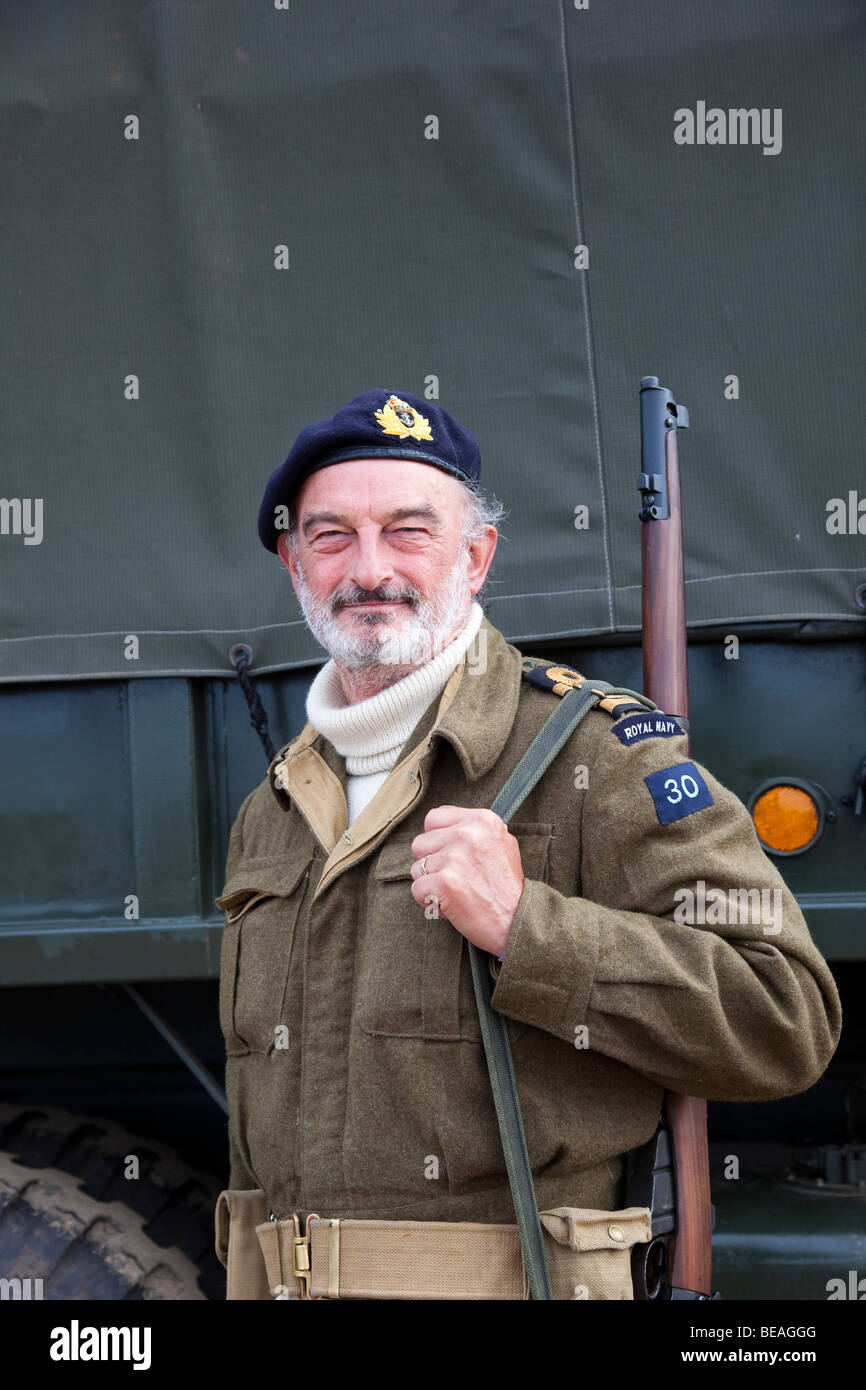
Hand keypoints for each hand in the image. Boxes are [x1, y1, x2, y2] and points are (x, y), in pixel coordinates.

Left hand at [410, 806, 523, 956]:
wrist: (518, 921)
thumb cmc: (508, 887)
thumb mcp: (504, 844)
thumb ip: (477, 830)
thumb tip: (450, 825)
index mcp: (482, 820)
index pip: (433, 818)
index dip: (436, 839)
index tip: (449, 855)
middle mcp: (468, 833)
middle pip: (421, 843)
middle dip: (432, 864)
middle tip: (455, 878)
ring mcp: (455, 857)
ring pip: (418, 868)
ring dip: (431, 884)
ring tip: (455, 893)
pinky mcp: (445, 883)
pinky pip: (417, 889)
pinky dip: (428, 901)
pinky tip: (448, 905)